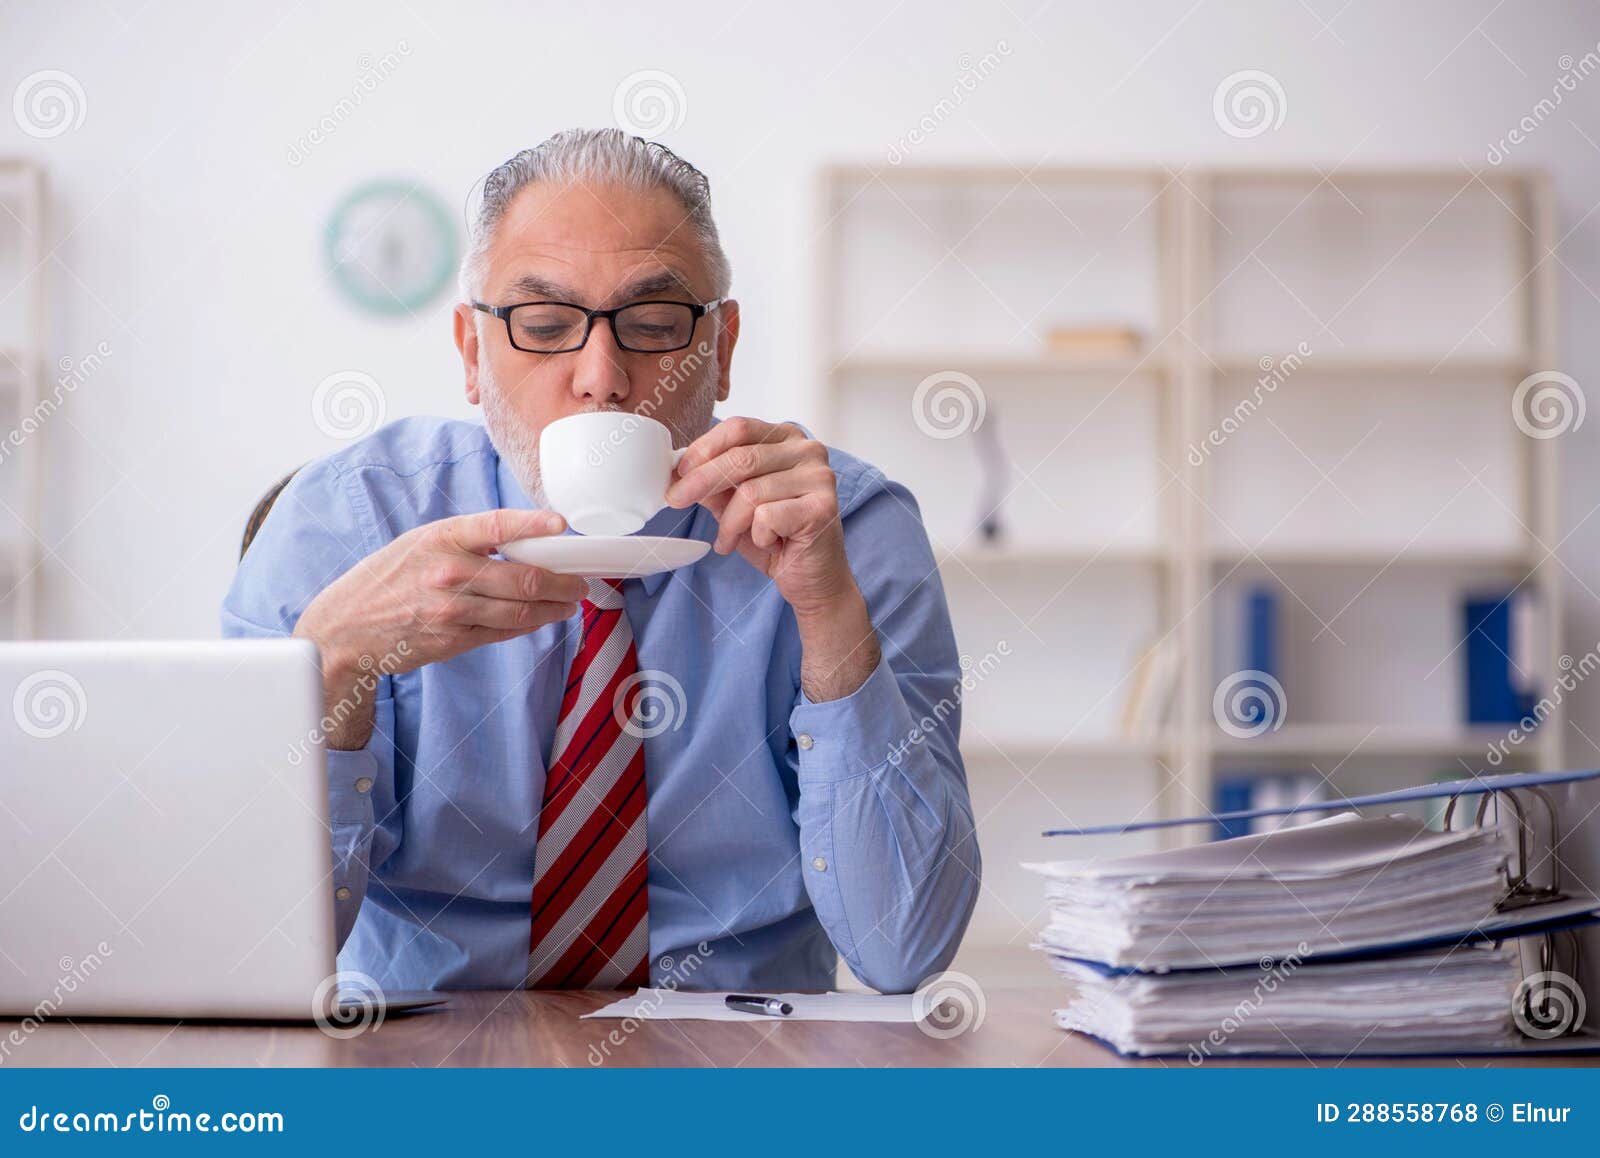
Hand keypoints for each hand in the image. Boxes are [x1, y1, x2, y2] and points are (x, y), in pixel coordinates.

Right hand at [293, 508, 588, 748]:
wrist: (347, 628)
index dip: (532, 524)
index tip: (561, 524)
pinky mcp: (453, 640)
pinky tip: (542, 618)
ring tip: (570, 602)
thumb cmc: (390, 577)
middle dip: (562, 582)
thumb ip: (470, 541)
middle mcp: (448, 573)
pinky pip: (504, 632)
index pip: (496, 526)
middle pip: (523, 579)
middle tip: (581, 582)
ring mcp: (451, 611)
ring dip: (554, 608)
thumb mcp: (422, 542)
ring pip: (520, 611)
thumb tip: (526, 542)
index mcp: (441, 538)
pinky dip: (529, 625)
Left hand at [665, 418, 880, 701]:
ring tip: (727, 541)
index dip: (703, 449)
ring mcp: (819, 477)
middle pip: (741, 457)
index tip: (678, 473)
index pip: (739, 428)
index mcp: (787, 438)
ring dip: (729, 523)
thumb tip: (680, 472)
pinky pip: (768, 516)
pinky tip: (767, 544)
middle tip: (676, 500)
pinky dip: (757, 536)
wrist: (812, 579)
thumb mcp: (734, 506)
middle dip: (700, 481)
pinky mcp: (823, 507)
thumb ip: (715, 485)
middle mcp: (807, 450)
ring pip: (751, 492)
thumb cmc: (776, 538)